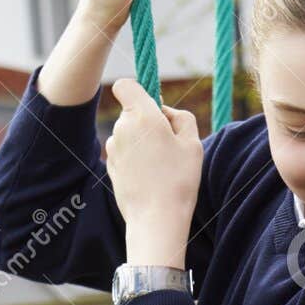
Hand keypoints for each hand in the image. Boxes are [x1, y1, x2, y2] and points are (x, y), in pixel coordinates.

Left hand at [104, 79, 202, 261]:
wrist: (156, 220)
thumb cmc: (178, 181)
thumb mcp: (193, 144)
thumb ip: (181, 117)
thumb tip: (166, 111)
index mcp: (142, 115)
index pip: (126, 85)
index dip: (139, 92)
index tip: (155, 109)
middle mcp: (121, 128)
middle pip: (131, 112)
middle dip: (147, 122)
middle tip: (169, 147)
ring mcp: (113, 148)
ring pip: (127, 133)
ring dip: (141, 142)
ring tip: (161, 166)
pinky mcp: (110, 166)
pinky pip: (124, 153)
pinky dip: (134, 159)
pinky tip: (149, 178)